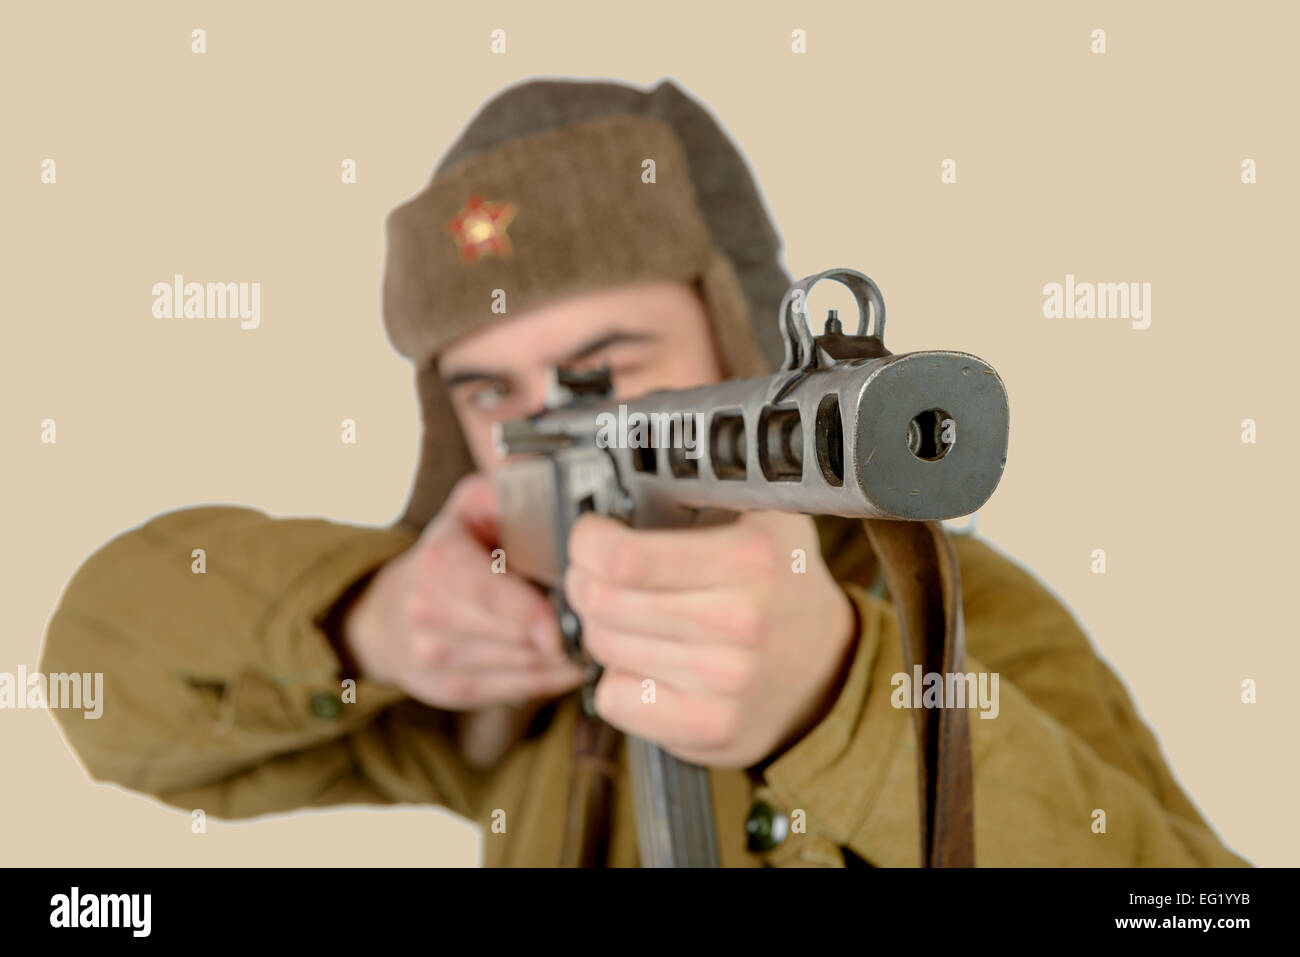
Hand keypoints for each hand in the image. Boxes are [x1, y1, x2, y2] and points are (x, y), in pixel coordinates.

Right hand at [342, 472, 586, 710]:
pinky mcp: (453, 690)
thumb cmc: (446, 556)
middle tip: (601, 620)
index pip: (488, 592)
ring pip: (522, 666)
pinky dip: (553, 677)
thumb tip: (540, 478)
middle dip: (562, 630)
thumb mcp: (468, 508)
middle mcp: (430, 612)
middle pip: (514, 634)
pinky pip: (519, 689)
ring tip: (588, 634)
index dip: (532, 611)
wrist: (388, 615)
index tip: (566, 617)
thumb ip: (503, 492)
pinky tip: (569, 658)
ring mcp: (437, 656)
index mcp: (438, 562)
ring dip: (563, 655)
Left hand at [564, 510, 857, 768]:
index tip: (594, 537)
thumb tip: (622, 464)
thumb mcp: (760, 515)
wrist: (827, 665)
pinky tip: (648, 664)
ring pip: (603, 649)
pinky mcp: (710, 728)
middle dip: (585, 584)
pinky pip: (613, 700)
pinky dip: (617, 680)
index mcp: (748, 558)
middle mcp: (738, 621)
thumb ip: (698, 488)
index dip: (589, 543)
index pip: (622, 557)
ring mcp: (725, 680)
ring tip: (634, 619)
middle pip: (602, 603)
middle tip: (598, 578)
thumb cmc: (778, 583)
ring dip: (604, 631)